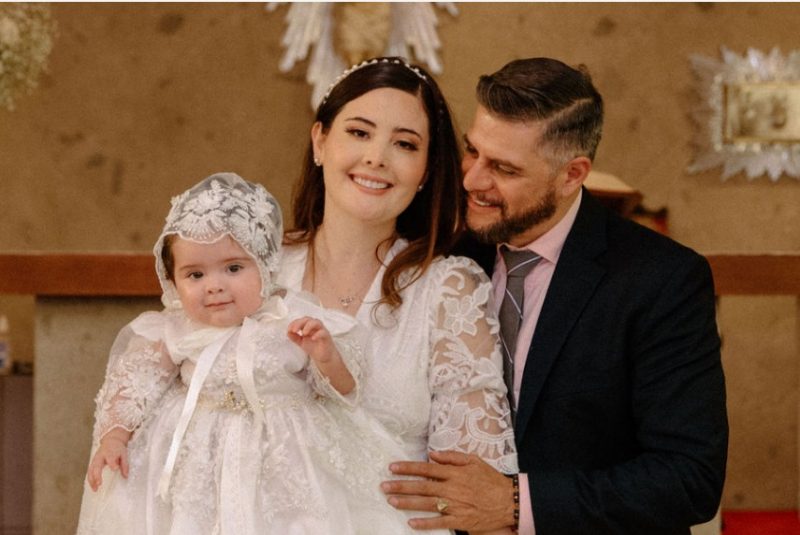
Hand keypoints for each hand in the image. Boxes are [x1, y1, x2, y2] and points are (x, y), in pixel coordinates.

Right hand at [86, 427, 130, 490]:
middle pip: (97, 465)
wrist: (111, 441)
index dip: (112, 463)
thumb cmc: (118, 449)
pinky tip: (93, 487)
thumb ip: (125, 465)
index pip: (110, 458)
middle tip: (99, 483)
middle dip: (97, 475)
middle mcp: (100, 456)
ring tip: (95, 489)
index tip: (115, 468)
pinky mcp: (92, 463)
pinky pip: (90, 472)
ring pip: (91, 470)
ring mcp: (95, 460)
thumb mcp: (124, 454)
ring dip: (92, 480)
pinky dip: (90, 480)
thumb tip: (126, 476)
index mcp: (110, 452)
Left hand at [287, 316, 334, 363]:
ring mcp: (321, 330)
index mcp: (308, 326)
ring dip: (309, 326)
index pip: (301, 320)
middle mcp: (315, 327)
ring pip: (316, 322)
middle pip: (308, 319)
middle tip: (294, 330)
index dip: (294, 323)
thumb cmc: (314, 347)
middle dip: (300, 323)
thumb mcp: (301, 342)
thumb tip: (288, 332)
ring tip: (303, 333)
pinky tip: (312, 338)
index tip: (289, 329)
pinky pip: (323, 333)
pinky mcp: (326, 337)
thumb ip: (295, 337)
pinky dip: (318, 334)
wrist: (323, 357)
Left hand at [381, 450, 515, 531]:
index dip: (408, 468)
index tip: (392, 467)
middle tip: (383, 486)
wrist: (509, 501)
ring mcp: (455, 506)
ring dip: (407, 503)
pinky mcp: (460, 521)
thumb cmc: (491, 480)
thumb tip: (433, 454)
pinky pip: (439, 523)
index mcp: (455, 473)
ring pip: (426, 504)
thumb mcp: (474, 461)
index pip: (426, 468)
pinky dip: (425, 523)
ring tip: (391, 501)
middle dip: (401, 486)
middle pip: (422, 487)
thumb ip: (452, 457)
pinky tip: (411, 522)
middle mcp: (452, 488)